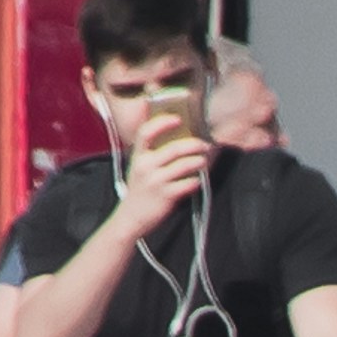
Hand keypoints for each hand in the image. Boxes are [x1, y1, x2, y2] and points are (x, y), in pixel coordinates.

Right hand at [108, 127, 210, 242]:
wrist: (131, 217)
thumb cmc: (140, 189)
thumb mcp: (139, 166)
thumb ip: (150, 150)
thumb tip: (167, 131)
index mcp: (138, 156)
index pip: (146, 132)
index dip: (162, 122)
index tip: (178, 119)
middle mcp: (145, 167)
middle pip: (173, 149)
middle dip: (194, 145)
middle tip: (205, 145)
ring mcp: (156, 182)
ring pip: (184, 165)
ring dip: (199, 161)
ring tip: (205, 160)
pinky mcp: (166, 196)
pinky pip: (188, 184)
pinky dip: (196, 180)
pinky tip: (198, 180)